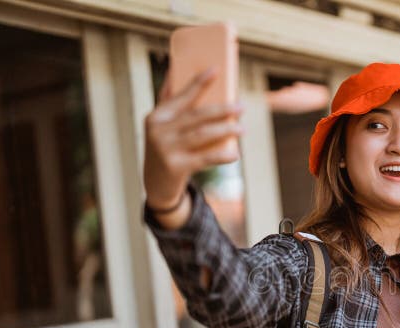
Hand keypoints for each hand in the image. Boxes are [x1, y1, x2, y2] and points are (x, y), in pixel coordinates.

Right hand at [143, 68, 242, 209]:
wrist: (156, 184)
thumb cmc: (166, 148)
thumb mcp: (163, 126)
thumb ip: (170, 101)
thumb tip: (177, 71)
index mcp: (156, 116)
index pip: (181, 96)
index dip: (199, 83)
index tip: (216, 70)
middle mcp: (158, 131)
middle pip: (196, 116)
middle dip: (222, 110)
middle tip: (241, 107)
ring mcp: (166, 149)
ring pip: (202, 135)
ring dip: (226, 131)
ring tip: (242, 129)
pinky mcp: (176, 167)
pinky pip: (204, 158)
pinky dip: (221, 156)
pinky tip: (235, 154)